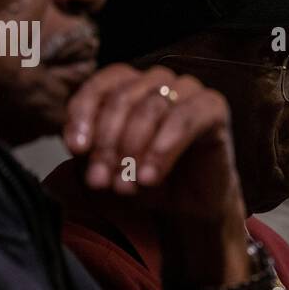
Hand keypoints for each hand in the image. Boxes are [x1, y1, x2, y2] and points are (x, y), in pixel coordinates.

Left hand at [63, 64, 248, 285]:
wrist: (189, 209)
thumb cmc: (148, 182)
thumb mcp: (108, 166)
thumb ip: (89, 149)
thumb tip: (75, 142)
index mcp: (129, 85)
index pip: (100, 85)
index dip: (83, 114)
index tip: (75, 149)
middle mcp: (158, 81)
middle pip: (123, 98)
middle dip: (107, 143)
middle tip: (100, 181)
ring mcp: (188, 90)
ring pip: (150, 108)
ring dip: (132, 150)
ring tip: (125, 186)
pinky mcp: (213, 107)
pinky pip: (184, 119)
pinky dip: (162, 149)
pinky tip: (150, 177)